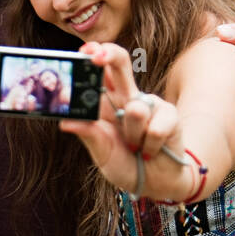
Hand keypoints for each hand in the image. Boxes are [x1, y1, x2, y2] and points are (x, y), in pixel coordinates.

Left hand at [59, 42, 184, 194]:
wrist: (155, 182)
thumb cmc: (125, 164)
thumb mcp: (102, 153)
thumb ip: (89, 136)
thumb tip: (65, 122)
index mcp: (105, 103)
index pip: (98, 73)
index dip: (92, 58)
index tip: (83, 53)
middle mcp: (126, 98)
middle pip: (120, 64)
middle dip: (109, 55)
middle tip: (97, 57)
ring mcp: (149, 104)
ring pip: (135, 110)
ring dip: (132, 136)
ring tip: (134, 147)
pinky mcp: (169, 115)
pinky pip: (155, 128)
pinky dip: (150, 146)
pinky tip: (150, 151)